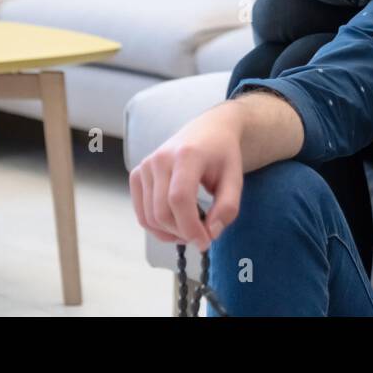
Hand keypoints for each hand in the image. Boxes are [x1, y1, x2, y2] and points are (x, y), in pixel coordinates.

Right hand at [129, 106, 242, 250]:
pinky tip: (176, 224)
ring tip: (191, 229)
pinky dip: (157, 226)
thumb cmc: (223, 154)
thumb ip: (228, 207)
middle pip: (162, 212)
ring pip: (149, 217)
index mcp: (186, 155)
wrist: (208, 130)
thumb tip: (210, 234)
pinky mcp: (137, 174)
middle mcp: (160, 159)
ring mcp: (145, 166)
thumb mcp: (235, 178)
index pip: (179, 198)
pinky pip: (141, 213)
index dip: (190, 227)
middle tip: (202, 236)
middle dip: (182, 233)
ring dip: (170, 233)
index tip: (206, 242)